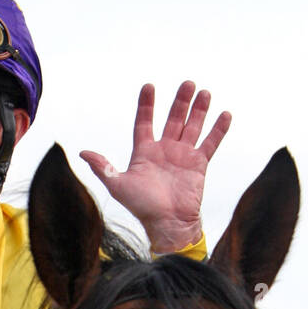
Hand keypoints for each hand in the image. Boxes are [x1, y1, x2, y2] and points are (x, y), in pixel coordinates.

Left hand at [81, 81, 230, 252]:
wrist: (168, 224)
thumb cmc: (142, 207)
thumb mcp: (118, 186)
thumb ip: (103, 167)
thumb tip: (82, 152)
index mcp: (144, 153)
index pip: (144, 122)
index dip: (146, 105)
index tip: (149, 86)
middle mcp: (164, 151)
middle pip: (173, 119)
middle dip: (180, 102)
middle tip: (188, 83)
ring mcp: (183, 156)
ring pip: (192, 127)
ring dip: (199, 110)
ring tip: (204, 92)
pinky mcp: (199, 164)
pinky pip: (210, 143)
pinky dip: (218, 130)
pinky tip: (225, 114)